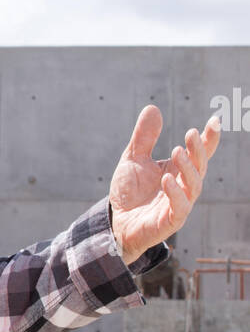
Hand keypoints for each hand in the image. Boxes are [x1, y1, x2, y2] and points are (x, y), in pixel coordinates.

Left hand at [108, 105, 220, 264]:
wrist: (116, 222)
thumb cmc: (130, 192)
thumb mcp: (133, 159)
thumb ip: (144, 137)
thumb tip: (153, 108)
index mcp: (178, 170)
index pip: (199, 154)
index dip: (209, 139)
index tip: (215, 121)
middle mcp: (183, 186)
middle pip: (199, 167)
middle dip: (198, 151)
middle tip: (191, 134)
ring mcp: (179, 204)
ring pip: (193, 186)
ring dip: (188, 168)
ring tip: (177, 151)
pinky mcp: (170, 221)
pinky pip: (179, 208)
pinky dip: (176, 193)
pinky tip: (167, 179)